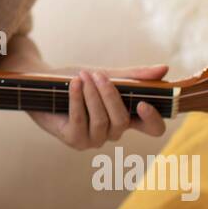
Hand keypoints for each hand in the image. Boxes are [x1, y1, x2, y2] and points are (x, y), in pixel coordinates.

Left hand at [28, 64, 168, 149]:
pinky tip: (74, 84)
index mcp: (126, 118)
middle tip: (97, 75)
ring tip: (82, 76)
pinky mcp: (73, 140)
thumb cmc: (78, 80)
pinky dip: (77, 99)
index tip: (144, 103)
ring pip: (101, 121)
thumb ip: (134, 76)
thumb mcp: (107, 75)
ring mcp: (93, 139)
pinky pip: (79, 121)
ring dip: (92, 96)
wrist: (42, 82)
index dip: (154, 120)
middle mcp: (112, 133)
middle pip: (122, 120)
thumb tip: (165, 69)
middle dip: (110, 95)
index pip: (153, 129)